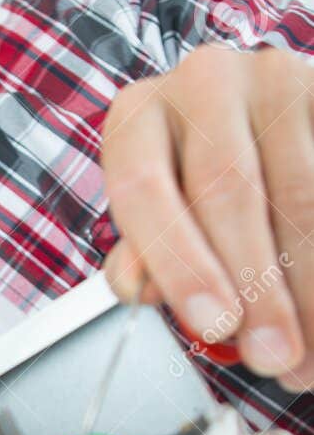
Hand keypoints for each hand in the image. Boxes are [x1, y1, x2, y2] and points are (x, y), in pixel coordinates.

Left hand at [101, 43, 313, 389]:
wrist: (274, 136)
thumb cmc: (206, 190)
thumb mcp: (165, 219)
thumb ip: (149, 258)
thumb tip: (137, 288)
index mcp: (139, 116)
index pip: (143, 189)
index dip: (180, 265)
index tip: (214, 327)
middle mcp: (202, 81)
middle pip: (227, 191)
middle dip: (257, 289)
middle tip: (275, 356)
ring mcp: (274, 77)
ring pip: (297, 194)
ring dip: (308, 287)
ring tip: (309, 353)